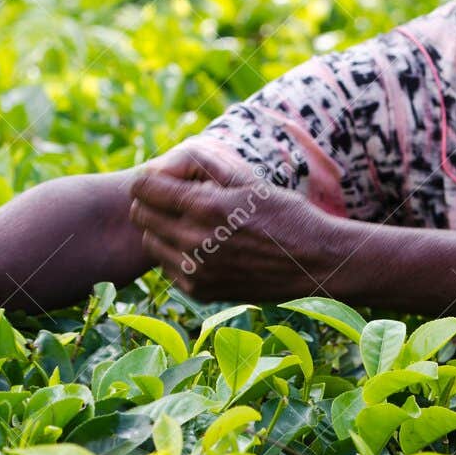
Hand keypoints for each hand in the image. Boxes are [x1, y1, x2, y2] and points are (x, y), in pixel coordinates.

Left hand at [127, 142, 356, 302]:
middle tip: (177, 198)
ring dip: (161, 228)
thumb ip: (201, 166)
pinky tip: (202, 245)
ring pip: (149, 241)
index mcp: (204, 206)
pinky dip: (175, 254)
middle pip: (140, 214)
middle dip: (153, 201)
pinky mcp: (199, 291)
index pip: (143, 188)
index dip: (150, 178)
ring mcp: (195, 270)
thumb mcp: (247, 179)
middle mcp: (194, 241)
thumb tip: (163, 164)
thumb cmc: (284, 214)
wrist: (315, 263)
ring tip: (190, 221)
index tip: (165, 178)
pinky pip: (167, 266)